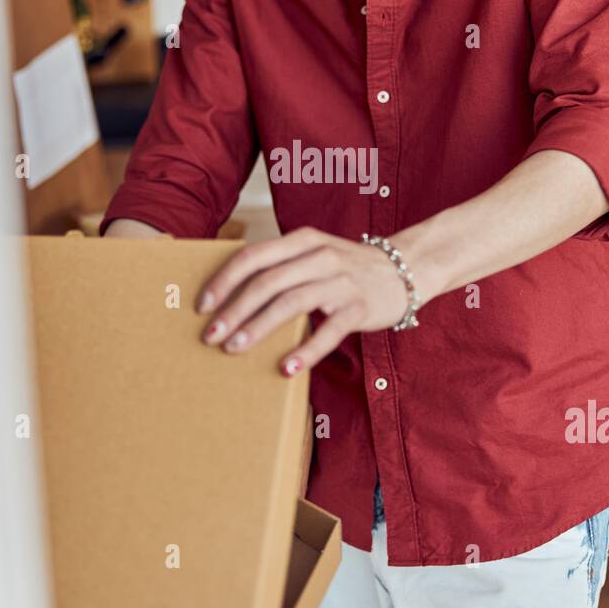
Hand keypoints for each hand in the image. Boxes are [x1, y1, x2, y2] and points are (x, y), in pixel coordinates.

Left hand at [195, 226, 412, 373]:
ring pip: (290, 303)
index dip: (224, 280)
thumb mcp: (314, 254)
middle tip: (210, 335)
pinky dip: (306, 350)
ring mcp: (341, 281)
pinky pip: (328, 331)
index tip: (202, 305)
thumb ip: (281, 266)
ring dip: (258, 327)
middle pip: (267, 282)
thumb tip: (232, 295)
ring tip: (234, 348)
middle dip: (233, 310)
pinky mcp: (359, 307)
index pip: (254, 257)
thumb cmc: (347, 267)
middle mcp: (320, 256)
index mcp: (303, 240)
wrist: (406, 269)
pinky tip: (286, 368)